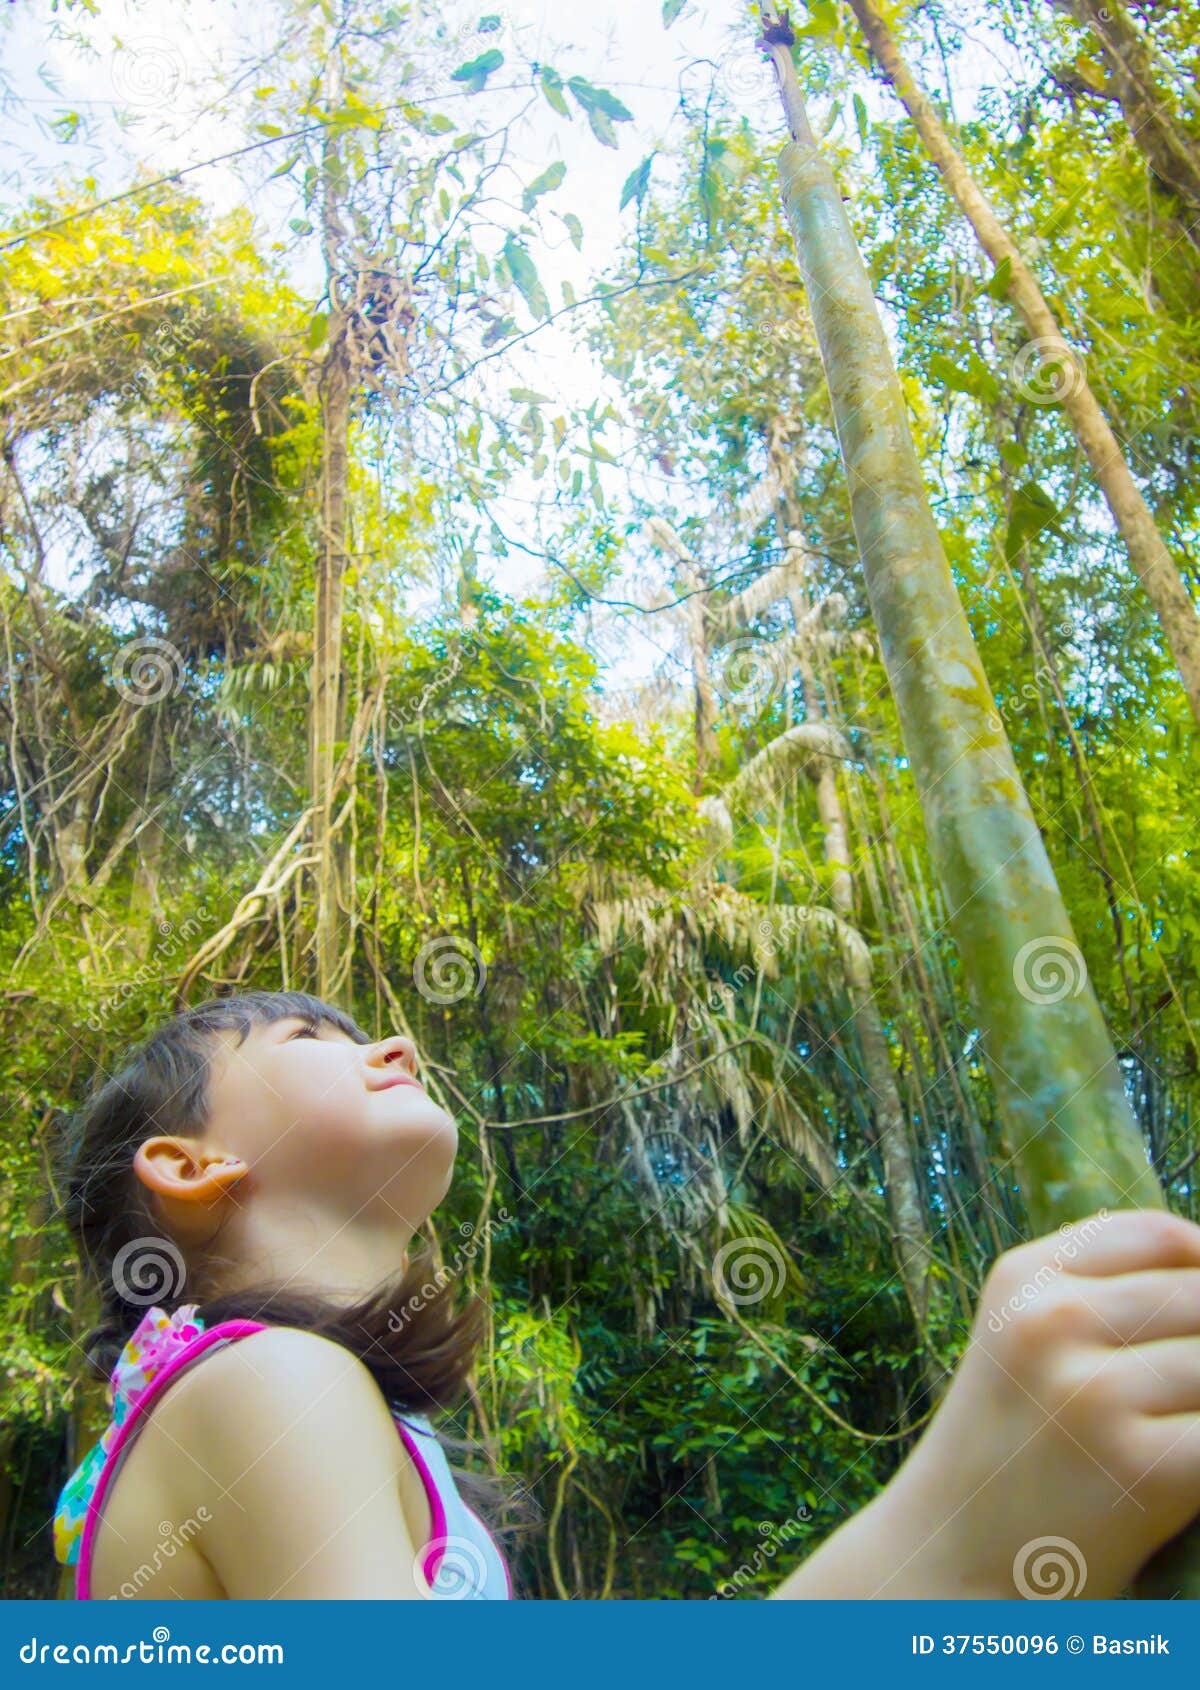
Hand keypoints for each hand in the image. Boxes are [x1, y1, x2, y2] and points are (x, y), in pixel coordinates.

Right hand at [886, 1207, 1199, 1598]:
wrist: (951, 1567)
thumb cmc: (1004, 1454)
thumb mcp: (1020, 1342)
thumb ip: (1096, 1295)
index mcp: (1021, 1279)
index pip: (1157, 1233)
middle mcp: (1051, 1322)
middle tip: (1181, 1391)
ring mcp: (1094, 1393)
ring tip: (1173, 1428)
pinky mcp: (1142, 1467)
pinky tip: (1183, 1473)